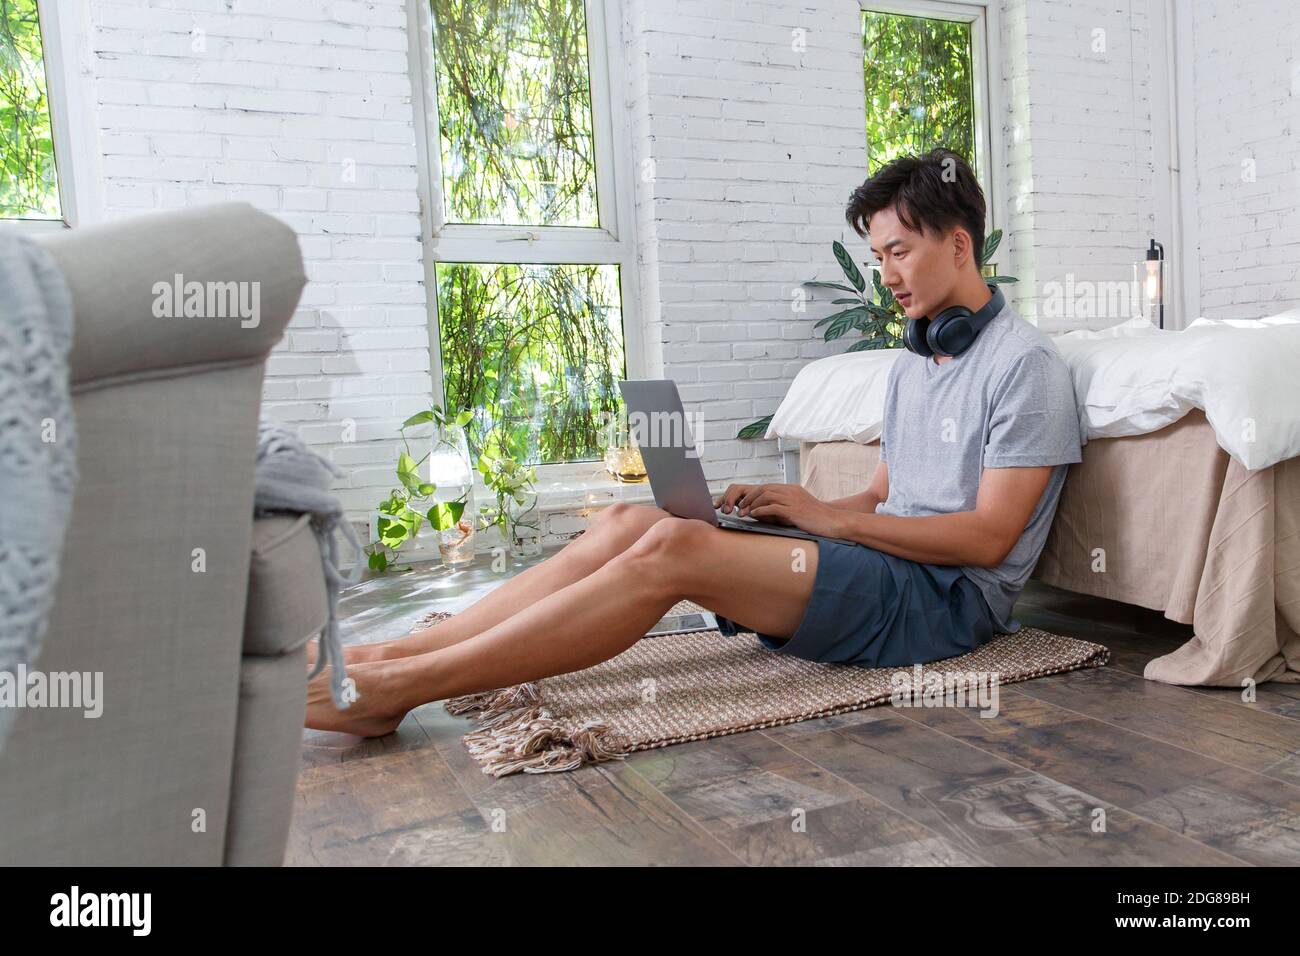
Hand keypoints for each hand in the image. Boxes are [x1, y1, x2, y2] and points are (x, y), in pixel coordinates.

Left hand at [714, 483, 844, 537]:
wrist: (834, 522)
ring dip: (752, 504)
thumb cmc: (817, 519)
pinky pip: (773, 507)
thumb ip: (783, 508)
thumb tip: (765, 514)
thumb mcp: (798, 510)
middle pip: (763, 489)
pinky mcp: (795, 510)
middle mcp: (791, 491)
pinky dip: (761, 510)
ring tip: (743, 513)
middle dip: (748, 498)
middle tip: (739, 508)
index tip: (743, 504)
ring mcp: (793, 499)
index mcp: (791, 489)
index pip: (766, 487)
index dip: (752, 494)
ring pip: (766, 495)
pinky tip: (754, 516)